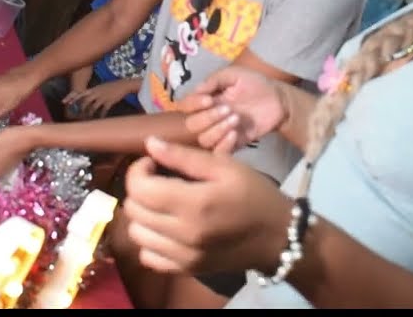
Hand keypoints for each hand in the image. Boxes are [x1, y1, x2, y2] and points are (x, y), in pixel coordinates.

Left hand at [64, 78, 139, 118]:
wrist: (123, 85)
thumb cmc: (111, 86)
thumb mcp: (100, 87)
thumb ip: (93, 92)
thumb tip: (86, 97)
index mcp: (93, 89)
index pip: (80, 93)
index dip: (72, 98)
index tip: (65, 102)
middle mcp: (96, 93)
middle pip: (85, 101)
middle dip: (81, 109)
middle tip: (78, 115)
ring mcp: (103, 97)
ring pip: (93, 107)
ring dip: (90, 113)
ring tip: (89, 118)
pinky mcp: (109, 101)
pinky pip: (103, 110)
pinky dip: (101, 115)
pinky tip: (100, 118)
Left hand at [123, 137, 289, 274]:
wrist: (278, 237)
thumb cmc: (254, 194)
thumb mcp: (225, 167)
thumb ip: (184, 156)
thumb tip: (150, 144)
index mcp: (194, 203)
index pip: (139, 187)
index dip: (138, 169)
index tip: (153, 162)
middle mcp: (183, 233)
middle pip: (134, 210)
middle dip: (139, 188)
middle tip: (158, 179)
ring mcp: (183, 255)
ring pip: (136, 234)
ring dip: (142, 214)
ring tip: (161, 203)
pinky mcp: (186, 269)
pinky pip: (149, 257)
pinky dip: (150, 241)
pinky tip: (165, 228)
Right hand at [177, 66, 285, 153]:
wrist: (278, 99)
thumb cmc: (255, 83)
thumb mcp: (234, 75)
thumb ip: (214, 80)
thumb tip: (196, 90)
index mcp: (205, 100)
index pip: (185, 106)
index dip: (192, 104)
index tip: (209, 99)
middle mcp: (209, 118)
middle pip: (192, 125)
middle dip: (207, 117)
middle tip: (227, 108)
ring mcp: (220, 132)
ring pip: (204, 140)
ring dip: (217, 130)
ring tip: (235, 118)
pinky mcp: (234, 144)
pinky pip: (220, 152)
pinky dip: (225, 144)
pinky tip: (236, 133)